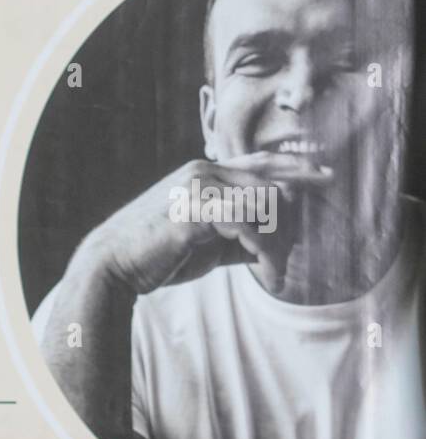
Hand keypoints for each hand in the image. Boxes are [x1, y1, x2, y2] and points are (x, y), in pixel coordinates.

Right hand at [84, 152, 331, 294]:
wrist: (112, 266)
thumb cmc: (155, 257)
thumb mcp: (205, 243)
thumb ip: (238, 236)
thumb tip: (276, 244)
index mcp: (203, 173)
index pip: (262, 162)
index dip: (297, 168)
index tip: (326, 177)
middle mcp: (204, 172)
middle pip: (274, 186)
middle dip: (290, 226)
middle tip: (284, 263)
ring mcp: (200, 188)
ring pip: (269, 204)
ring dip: (280, 245)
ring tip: (273, 274)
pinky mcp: (196, 210)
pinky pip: (252, 227)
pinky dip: (268, 254)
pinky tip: (267, 276)